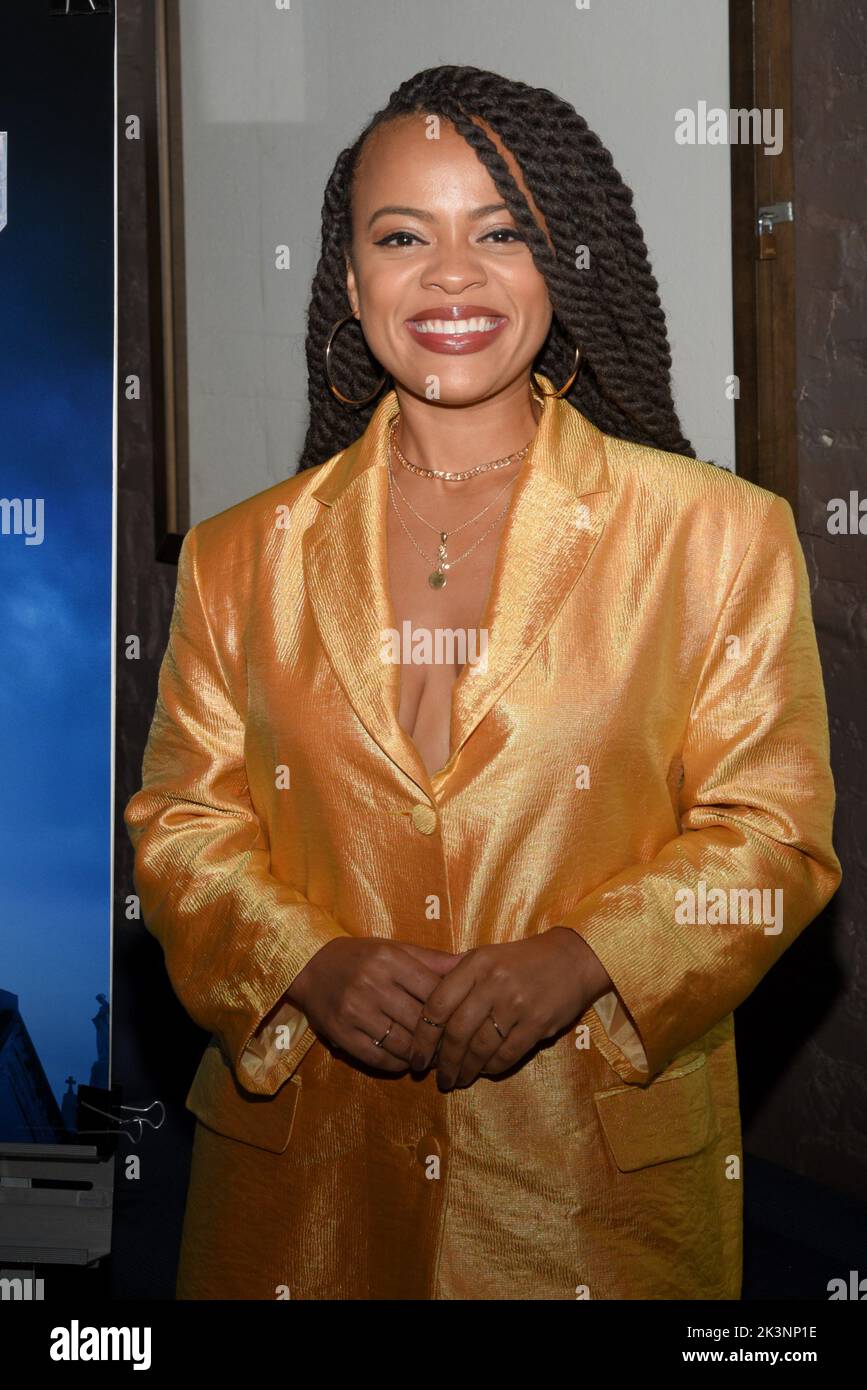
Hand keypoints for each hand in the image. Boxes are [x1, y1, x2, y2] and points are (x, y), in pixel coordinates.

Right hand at [286, 938, 462, 1072]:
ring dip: (422, 1056)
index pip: (435, 992)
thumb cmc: (360, 956)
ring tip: (432, 1056)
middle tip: (453, 1047)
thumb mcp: (395, 948)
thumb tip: (469, 962)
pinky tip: (406, 1060)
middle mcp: (372, 984)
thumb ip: (432, 959)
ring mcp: (355, 1011)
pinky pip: (379, 1058)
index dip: (453, 1011)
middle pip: (421, 1022)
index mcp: (390, 960)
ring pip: (403, 1044)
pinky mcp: (341, 1033)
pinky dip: (398, 1064)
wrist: (310, 965)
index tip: (463, 1021)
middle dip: (440, 1038)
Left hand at [408, 927, 611, 1089]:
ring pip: (480, 1047)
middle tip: (439, 1077)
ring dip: (466, 1070)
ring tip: (458, 1079)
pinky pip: (507, 1054)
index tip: (417, 1056)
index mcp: (476, 964)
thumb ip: (454, 975)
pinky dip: (492, 1068)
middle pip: (457, 1031)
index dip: (423, 1035)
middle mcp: (493, 982)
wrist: (572, 959)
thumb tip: (420, 1000)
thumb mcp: (486, 955)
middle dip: (444, 1061)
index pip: (438, 1004)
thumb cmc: (522, 959)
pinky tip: (485, 1071)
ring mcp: (516, 1003)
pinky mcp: (537, 1023)